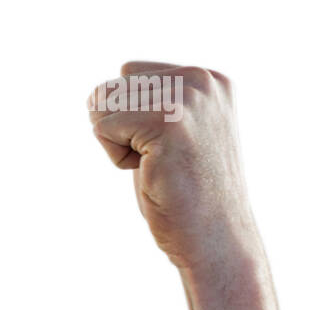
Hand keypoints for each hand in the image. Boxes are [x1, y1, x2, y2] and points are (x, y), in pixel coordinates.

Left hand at [88, 61, 258, 270]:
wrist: (215, 237)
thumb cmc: (184, 192)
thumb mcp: (172, 134)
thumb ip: (148, 103)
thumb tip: (94, 95)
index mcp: (207, 78)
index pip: (128, 72)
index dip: (129, 116)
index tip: (166, 146)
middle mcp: (201, 79)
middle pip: (110, 87)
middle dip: (118, 129)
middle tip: (161, 160)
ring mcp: (188, 98)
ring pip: (103, 105)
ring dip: (117, 143)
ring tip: (158, 165)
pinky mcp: (169, 121)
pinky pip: (103, 128)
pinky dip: (116, 157)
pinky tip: (153, 172)